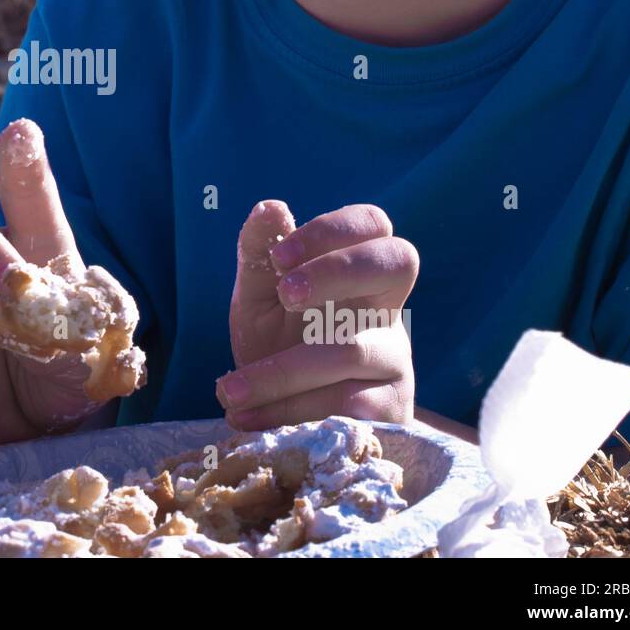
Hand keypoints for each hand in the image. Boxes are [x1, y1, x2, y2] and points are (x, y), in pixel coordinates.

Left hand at [216, 200, 416, 428]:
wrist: (290, 423)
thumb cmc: (278, 346)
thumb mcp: (259, 299)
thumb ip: (259, 255)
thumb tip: (270, 206)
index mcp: (357, 274)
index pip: (372, 224)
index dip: (332, 231)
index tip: (281, 257)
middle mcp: (386, 311)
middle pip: (400, 261)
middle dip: (339, 270)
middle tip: (286, 294)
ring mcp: (396, 361)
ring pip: (353, 351)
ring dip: (281, 371)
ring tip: (229, 391)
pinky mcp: (393, 412)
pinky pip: (349, 407)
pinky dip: (291, 414)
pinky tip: (252, 420)